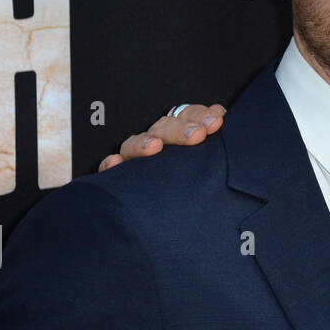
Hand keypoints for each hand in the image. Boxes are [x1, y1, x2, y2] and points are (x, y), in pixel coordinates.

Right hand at [97, 103, 227, 171]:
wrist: (178, 214)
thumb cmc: (199, 178)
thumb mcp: (210, 157)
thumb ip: (213, 135)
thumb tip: (220, 115)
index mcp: (178, 131)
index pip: (185, 114)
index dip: (199, 115)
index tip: (216, 122)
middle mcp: (156, 141)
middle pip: (162, 127)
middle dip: (180, 129)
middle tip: (198, 135)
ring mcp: (136, 158)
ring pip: (133, 144)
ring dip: (143, 143)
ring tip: (155, 147)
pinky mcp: (119, 177)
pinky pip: (110, 170)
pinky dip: (110, 165)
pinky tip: (115, 163)